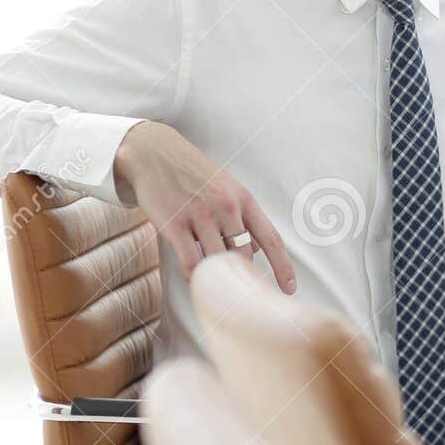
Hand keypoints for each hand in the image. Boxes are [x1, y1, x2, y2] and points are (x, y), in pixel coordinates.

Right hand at [114, 121, 296, 292]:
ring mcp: (200, 215)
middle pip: (244, 256)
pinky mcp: (174, 225)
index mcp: (244, 199)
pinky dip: (195, 276)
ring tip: (212, 280)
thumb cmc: (195, 176)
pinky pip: (191, 263)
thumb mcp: (227, 190)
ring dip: (216, 276)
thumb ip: (243, 219)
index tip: (289, 290)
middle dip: (241, 274)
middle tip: (233, 283)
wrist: (155, 154)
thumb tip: (256, 250)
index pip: (272, 239)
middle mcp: (226, 206)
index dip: (283, 268)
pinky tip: (195, 276)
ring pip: (218, 262)